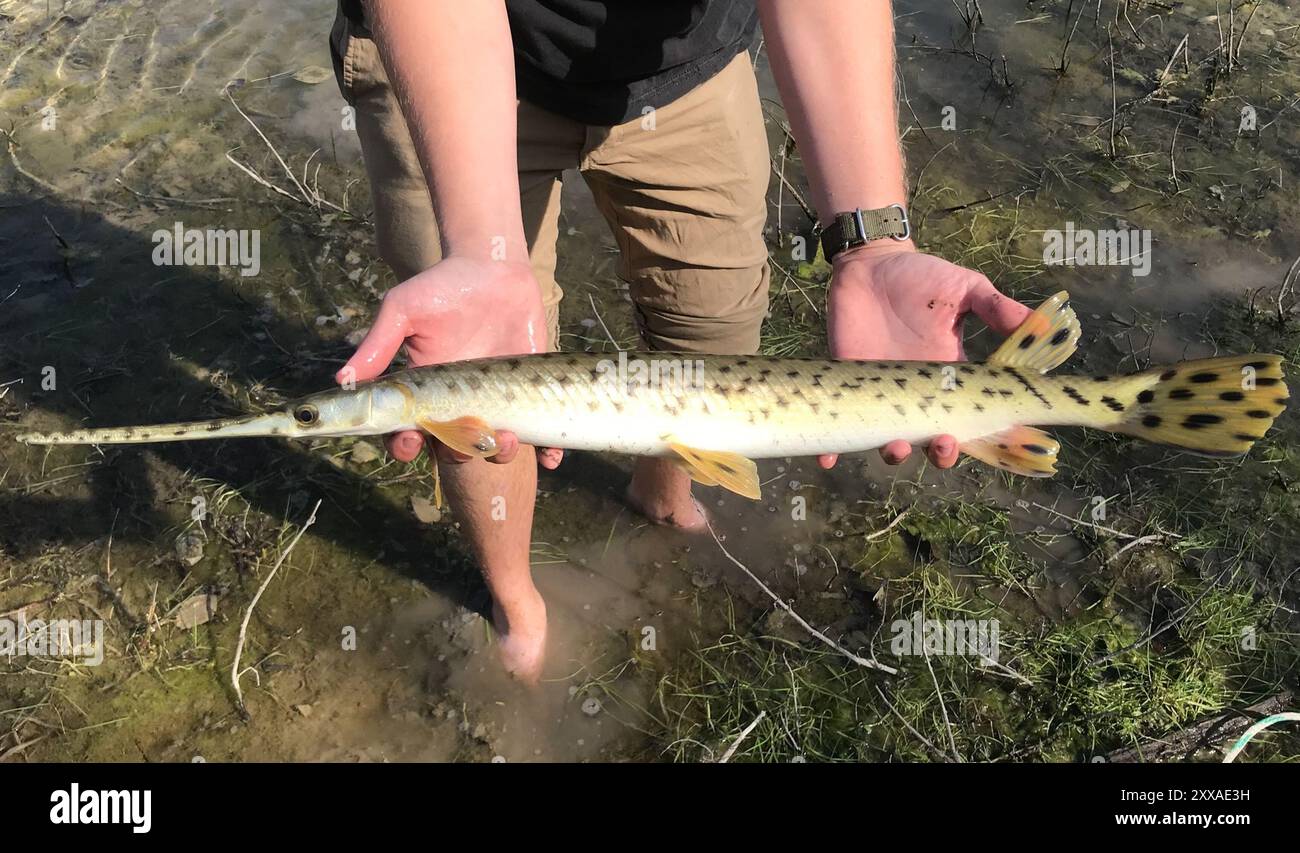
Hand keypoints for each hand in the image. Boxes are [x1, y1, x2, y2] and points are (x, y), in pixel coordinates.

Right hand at [336, 255, 563, 467]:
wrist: (493, 266)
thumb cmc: (441, 286)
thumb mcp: (403, 310)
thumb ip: (378, 345)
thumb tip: (343, 380)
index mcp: (427, 391)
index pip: (411, 432)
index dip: (406, 446)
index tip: (410, 444)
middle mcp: (460, 404)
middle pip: (456, 449)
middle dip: (461, 453)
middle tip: (470, 438)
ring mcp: (497, 401)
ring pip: (496, 447)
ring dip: (500, 454)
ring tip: (505, 438)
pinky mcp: (530, 392)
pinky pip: (540, 432)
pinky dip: (548, 449)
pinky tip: (553, 457)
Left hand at [821, 241, 1032, 469]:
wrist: (870, 265)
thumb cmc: (920, 276)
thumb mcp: (964, 289)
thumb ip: (997, 308)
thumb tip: (1043, 324)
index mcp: (949, 377)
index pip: (971, 417)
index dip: (983, 435)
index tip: (996, 442)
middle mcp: (917, 394)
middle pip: (932, 439)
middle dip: (940, 452)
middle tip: (941, 445)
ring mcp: (881, 394)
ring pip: (890, 439)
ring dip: (894, 453)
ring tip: (896, 447)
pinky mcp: (847, 387)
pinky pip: (840, 425)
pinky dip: (832, 447)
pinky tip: (828, 458)